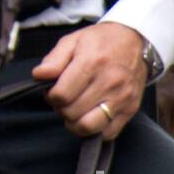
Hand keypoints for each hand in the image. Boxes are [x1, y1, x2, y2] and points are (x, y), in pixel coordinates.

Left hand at [30, 22, 146, 139]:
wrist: (135, 41)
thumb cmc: (101, 41)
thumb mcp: (73, 40)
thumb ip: (54, 59)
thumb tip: (39, 75)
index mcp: (92, 63)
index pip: (62, 95)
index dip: (51, 96)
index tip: (54, 90)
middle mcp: (109, 82)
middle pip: (72, 112)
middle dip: (61, 108)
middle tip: (64, 99)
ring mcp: (122, 98)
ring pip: (88, 127)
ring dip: (75, 123)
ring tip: (75, 110)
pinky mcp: (131, 109)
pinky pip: (108, 133)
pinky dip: (95, 130)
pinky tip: (90, 115)